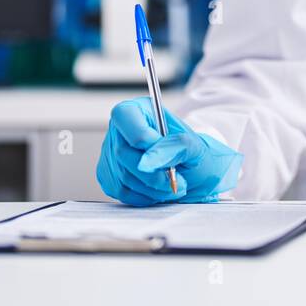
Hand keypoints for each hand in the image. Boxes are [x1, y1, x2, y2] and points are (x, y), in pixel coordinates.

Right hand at [97, 99, 242, 205]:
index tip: (167, 156)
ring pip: (122, 175)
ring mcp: (110, 152)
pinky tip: (157, 190)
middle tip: (177, 180)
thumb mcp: (196, 147)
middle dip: (154, 173)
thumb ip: (176, 146)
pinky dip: (143, 196)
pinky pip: (120, 191)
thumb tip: (147, 161)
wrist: (192, 175)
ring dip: (152, 188)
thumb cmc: (192, 156)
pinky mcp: (109, 175)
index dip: (146, 140)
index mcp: (140, 109)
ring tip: (171, 185)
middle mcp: (120, 128)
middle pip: (123, 152)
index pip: (126, 116)